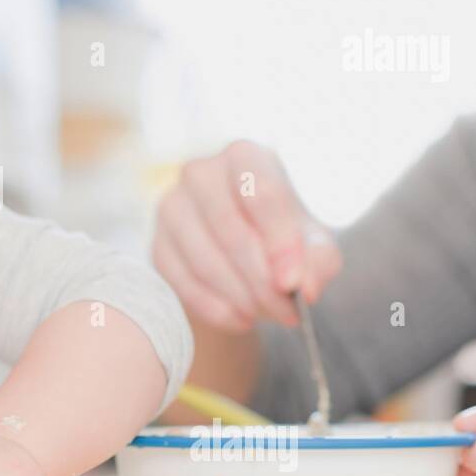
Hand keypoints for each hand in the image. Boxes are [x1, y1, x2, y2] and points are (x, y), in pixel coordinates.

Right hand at [152, 140, 342, 331]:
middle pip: (231, 230)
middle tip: (287, 312)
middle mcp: (200, 172)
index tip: (293, 285)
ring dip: (241, 297)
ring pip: (205, 260)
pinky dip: (215, 308)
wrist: (238, 253)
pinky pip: (182, 283)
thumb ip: (318, 261)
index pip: (262, 194)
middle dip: (262, 280)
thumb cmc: (280, 239)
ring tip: (266, 314)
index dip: (280, 243)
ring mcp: (171, 207)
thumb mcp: (312, 245)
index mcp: (244, 157)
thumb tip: (305, 288)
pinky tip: (239, 319)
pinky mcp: (156, 244)